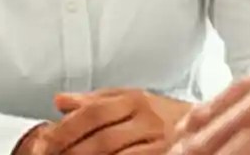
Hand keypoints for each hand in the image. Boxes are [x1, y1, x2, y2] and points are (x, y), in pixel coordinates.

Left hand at [15, 89, 179, 154]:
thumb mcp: (129, 100)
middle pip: (100, 138)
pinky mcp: (166, 154)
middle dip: (71, 153)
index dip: (65, 129)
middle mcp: (147, 117)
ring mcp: (158, 140)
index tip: (45, 143)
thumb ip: (95, 101)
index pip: (92, 112)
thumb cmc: (161, 115)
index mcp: (134, 99)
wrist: (205, 127)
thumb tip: (59, 100)